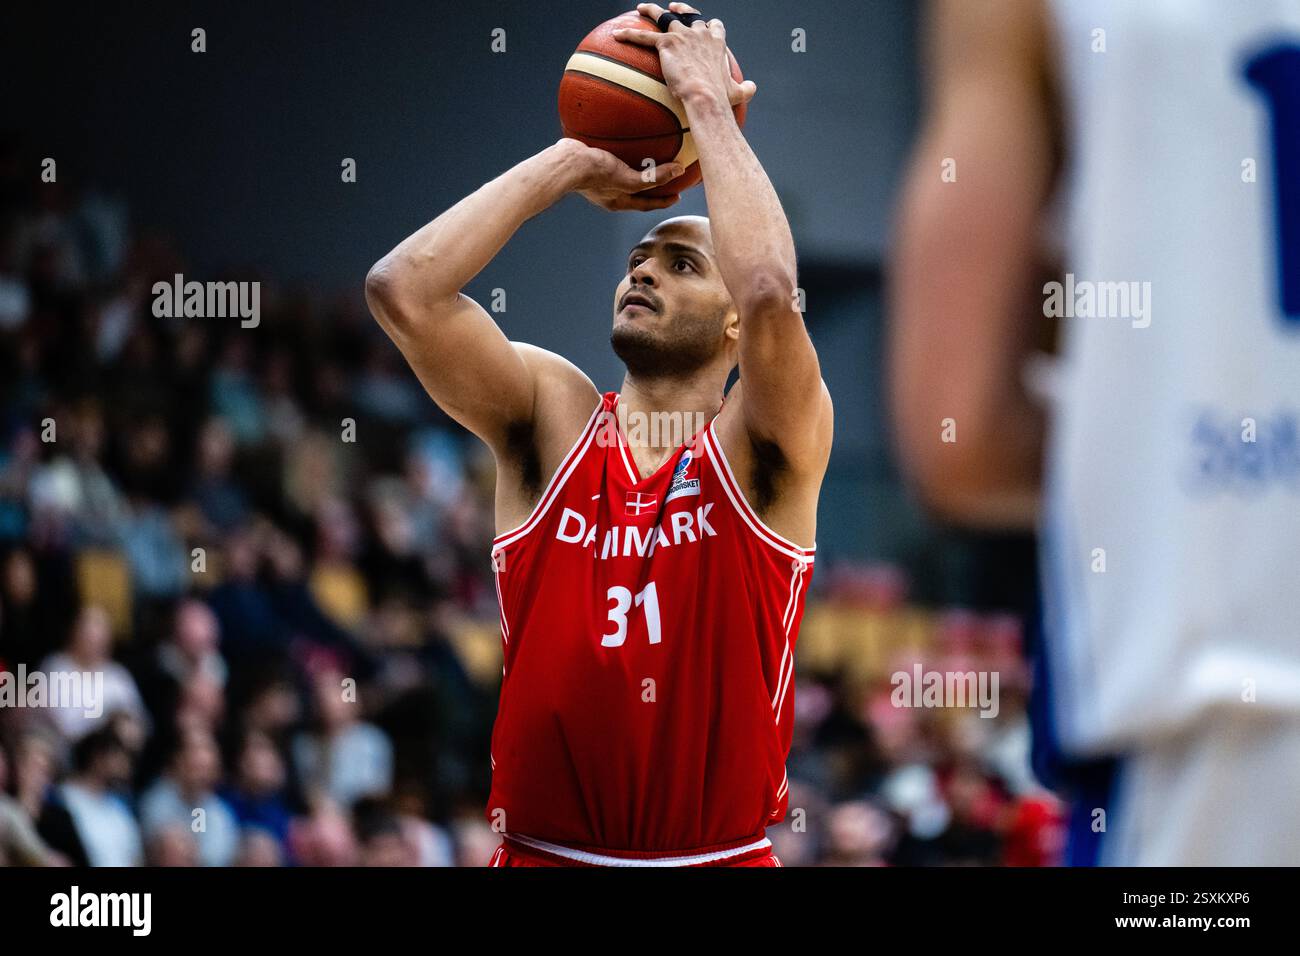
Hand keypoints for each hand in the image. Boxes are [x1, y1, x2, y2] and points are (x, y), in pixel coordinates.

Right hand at [557, 138, 683, 210]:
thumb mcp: (627, 179)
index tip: (677, 196)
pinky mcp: (591, 163)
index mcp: (617, 202)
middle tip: (667, 178)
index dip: (663, 201)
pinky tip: (625, 139)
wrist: (565, 162)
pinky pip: (612, 158)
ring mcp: (599, 179)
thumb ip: (653, 178)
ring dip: (637, 168)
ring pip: (624, 174)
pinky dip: (622, 152)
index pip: (646, 204)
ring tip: (648, 158)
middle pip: (636, 191)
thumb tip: (679, 171)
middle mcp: (609, 193)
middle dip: (652, 187)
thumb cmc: (595, 174)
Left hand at [613, 3, 756, 108]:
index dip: (709, 25)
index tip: (705, 25)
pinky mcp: (666, 43)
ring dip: (652, 11)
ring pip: (664, 17)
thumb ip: (746, 89)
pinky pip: (643, 37)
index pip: (714, 26)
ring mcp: (682, 36)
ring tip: (642, 8)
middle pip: (689, 15)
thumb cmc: (721, 99)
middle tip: (674, 8)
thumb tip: (753, 87)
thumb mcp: (738, 93)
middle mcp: (699, 34)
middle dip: (682, 10)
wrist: (705, 98)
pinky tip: (616, 35)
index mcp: (716, 43)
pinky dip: (629, 35)